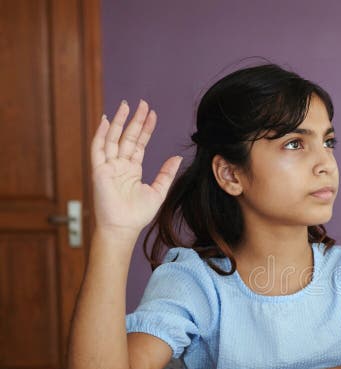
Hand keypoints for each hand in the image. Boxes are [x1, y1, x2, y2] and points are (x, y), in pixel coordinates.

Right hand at [91, 100, 181, 237]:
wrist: (123, 228)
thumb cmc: (138, 214)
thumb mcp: (158, 191)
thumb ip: (166, 174)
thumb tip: (177, 158)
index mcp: (132, 169)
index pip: (139, 143)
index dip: (145, 128)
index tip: (152, 114)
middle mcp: (120, 164)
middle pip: (127, 137)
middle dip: (135, 120)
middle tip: (142, 103)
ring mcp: (109, 166)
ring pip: (113, 138)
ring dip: (119, 121)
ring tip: (126, 105)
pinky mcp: (99, 170)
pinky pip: (98, 149)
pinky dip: (101, 134)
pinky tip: (107, 121)